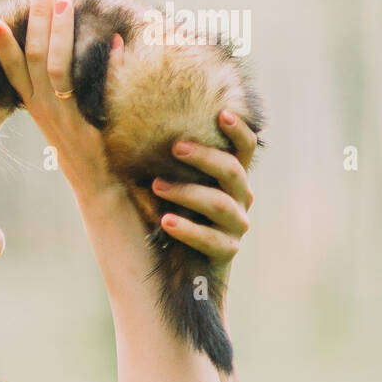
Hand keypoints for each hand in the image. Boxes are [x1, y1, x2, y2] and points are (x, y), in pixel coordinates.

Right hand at [0, 0, 120, 196]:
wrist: (95, 183)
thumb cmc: (82, 143)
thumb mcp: (64, 110)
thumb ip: (63, 81)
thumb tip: (73, 40)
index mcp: (35, 104)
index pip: (12, 70)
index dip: (2, 46)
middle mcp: (44, 108)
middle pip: (33, 59)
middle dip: (36, 20)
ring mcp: (62, 117)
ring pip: (54, 69)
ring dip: (59, 33)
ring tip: (64, 1)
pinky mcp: (84, 128)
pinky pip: (91, 90)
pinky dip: (108, 63)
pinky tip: (115, 41)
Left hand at [152, 112, 256, 288]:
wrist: (190, 269)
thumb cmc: (179, 217)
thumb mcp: (178, 188)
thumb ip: (173, 165)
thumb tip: (136, 131)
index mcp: (233, 179)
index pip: (245, 148)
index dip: (238, 130)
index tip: (221, 112)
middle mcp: (242, 198)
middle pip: (231, 171)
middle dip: (203, 157)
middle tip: (174, 147)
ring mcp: (237, 225)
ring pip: (219, 204)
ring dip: (187, 192)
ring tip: (156, 185)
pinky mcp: (228, 251)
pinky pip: (210, 239)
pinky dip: (187, 229)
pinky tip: (165, 221)